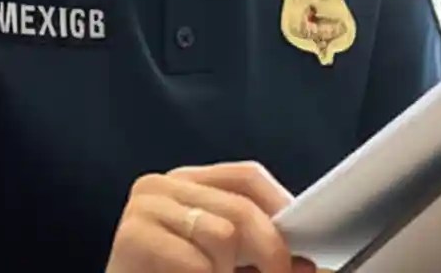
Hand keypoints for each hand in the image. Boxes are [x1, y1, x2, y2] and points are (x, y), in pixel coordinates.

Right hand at [105, 161, 317, 272]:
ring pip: (223, 234)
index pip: (246, 176)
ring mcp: (144, 207)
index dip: (281, 207)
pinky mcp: (132, 235)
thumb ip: (260, 259)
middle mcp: (162, 185)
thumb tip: (308, 266)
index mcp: (186, 184)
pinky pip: (197, 261)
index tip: (305, 243)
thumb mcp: (224, 265)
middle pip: (241, 206)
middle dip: (270, 252)